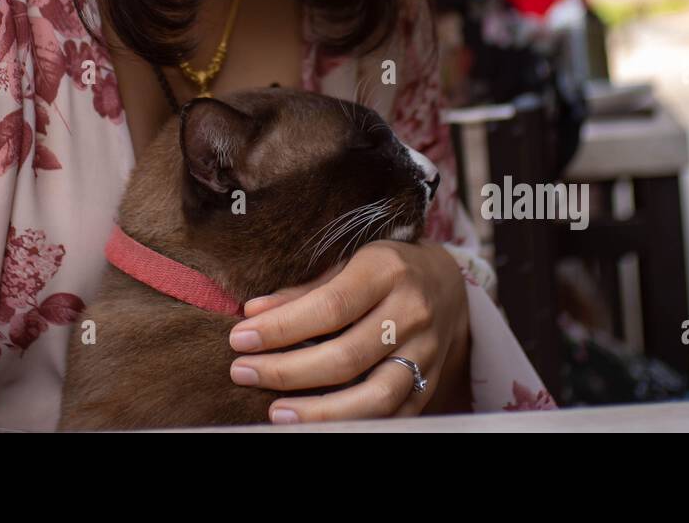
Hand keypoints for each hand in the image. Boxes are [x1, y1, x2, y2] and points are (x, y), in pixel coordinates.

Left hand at [228, 239, 470, 423]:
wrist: (447, 284)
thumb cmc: (383, 269)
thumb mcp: (347, 263)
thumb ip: (303, 291)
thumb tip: (252, 314)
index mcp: (386, 271)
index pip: (329, 307)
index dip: (282, 328)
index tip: (241, 339)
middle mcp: (411, 312)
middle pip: (346, 356)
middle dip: (287, 370)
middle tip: (243, 373)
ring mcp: (426, 353)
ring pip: (374, 396)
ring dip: (319, 412)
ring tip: (276, 413)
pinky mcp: (431, 384)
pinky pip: (393, 416)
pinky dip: (353, 425)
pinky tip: (316, 424)